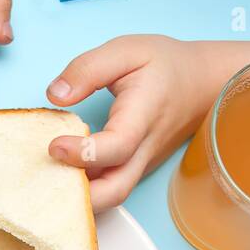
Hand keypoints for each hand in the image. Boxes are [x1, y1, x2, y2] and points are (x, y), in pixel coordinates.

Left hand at [46, 36, 240, 210]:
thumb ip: (88, 69)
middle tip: (47, 177)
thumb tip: (55, 94)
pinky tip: (60, 175)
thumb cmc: (165, 67)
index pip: (118, 146)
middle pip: (115, 191)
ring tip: (48, 179)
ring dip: (79, 198)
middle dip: (80, 197)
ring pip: (111, 197)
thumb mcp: (127, 51)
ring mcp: (140, 165)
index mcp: (143, 116)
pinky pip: (108, 189)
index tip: (54, 145)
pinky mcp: (133, 170)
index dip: (84, 153)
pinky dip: (84, 191)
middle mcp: (143, 150)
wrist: (202, 84)